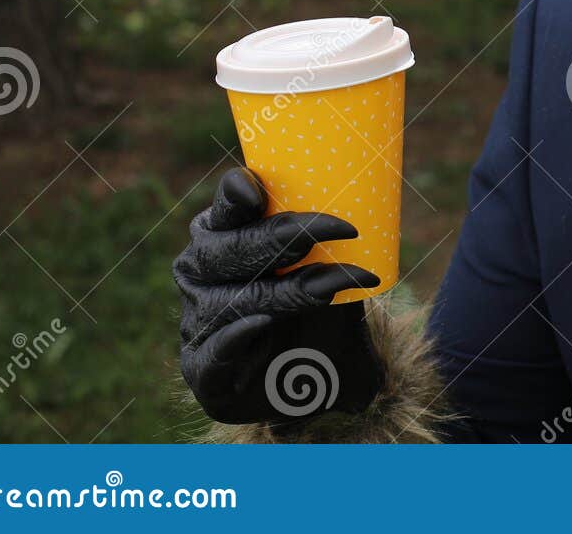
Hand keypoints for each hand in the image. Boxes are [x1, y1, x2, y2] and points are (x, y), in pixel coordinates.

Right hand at [175, 167, 384, 425]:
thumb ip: (336, 235)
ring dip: (284, 291)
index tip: (257, 190)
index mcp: (221, 233)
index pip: (226, 209)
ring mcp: (196, 320)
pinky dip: (236, 336)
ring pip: (230, 300)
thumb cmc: (320, 309)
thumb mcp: (332, 267)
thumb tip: (375, 201)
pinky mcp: (201, 368)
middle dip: (282, 237)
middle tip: (340, 229)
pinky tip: (261, 323)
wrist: (318, 381)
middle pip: (228, 250)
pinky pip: (213, 352)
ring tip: (330, 287)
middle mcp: (200, 272)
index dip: (236, 195)